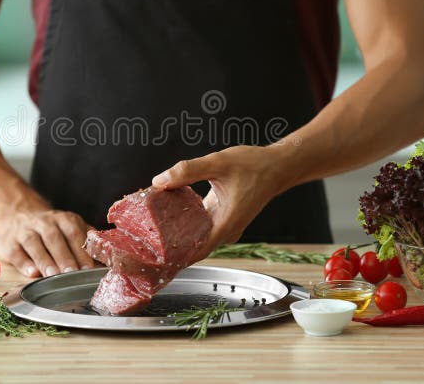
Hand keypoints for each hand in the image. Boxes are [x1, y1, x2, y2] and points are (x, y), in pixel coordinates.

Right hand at [0, 204, 95, 277]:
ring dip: (44, 260)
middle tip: (72, 274)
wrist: (18, 215)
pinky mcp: (8, 242)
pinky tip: (32, 273)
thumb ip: (87, 241)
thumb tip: (106, 261)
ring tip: (53, 276)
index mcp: (63, 219)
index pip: (74, 233)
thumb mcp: (70, 228)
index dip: (81, 251)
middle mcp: (44, 222)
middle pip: (54, 238)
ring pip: (34, 243)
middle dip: (64, 257)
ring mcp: (24, 231)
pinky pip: (16, 252)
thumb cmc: (52, 230)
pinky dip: (23, 263)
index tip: (89, 269)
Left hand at [152, 145, 290, 259]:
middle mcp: (226, 230)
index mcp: (225, 224)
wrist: (278, 166)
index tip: (155, 259)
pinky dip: (188, 222)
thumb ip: (188, 171)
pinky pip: (202, 226)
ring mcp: (226, 226)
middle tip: (145, 243)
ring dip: (178, 234)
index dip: (175, 258)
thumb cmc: (255, 166)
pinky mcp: (224, 218)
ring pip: (197, 236)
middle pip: (193, 246)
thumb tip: (160, 181)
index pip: (196, 251)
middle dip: (170, 246)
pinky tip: (172, 212)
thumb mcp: (218, 163)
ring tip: (153, 228)